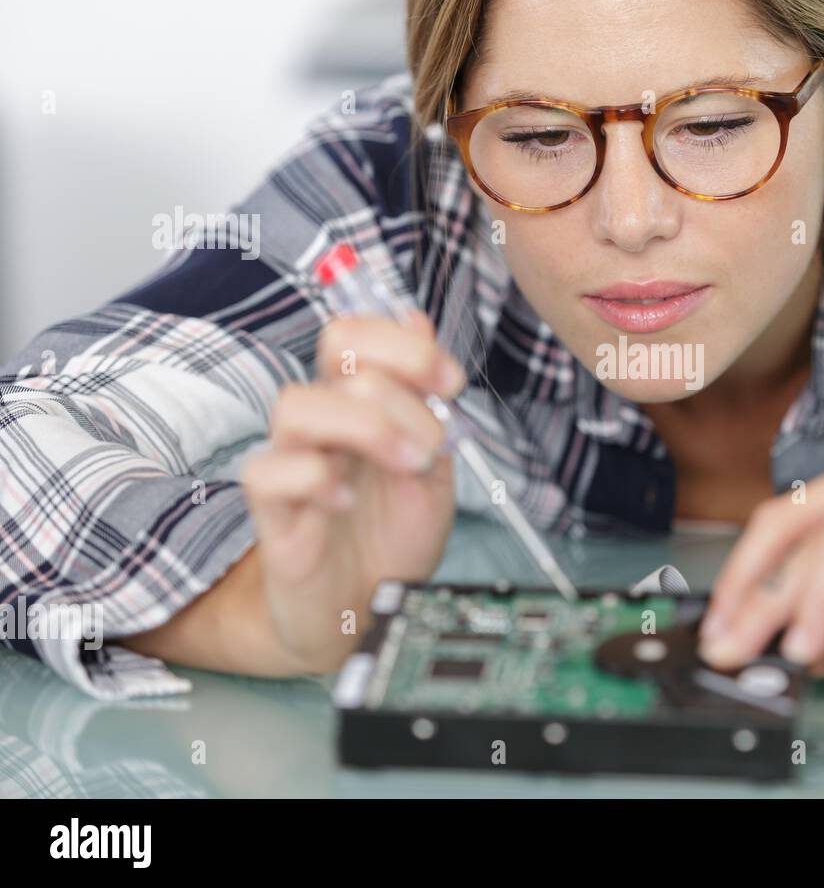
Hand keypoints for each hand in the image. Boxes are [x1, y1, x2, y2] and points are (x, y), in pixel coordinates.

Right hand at [241, 309, 465, 673]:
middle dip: (403, 390)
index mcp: (359, 403)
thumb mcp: (432, 464)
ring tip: (407, 467)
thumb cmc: (393, 537)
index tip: (450, 383)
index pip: (356, 334)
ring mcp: (292, 462)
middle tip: (434, 446)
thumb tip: (417, 318)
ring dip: (366, 426)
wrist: (367, 610)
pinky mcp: (271, 512)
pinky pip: (269, 472)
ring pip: (296, 403)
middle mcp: (322, 423)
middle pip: (334, 352)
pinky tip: (349, 502)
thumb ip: (426, 399)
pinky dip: (316, 478)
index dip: (405, 344)